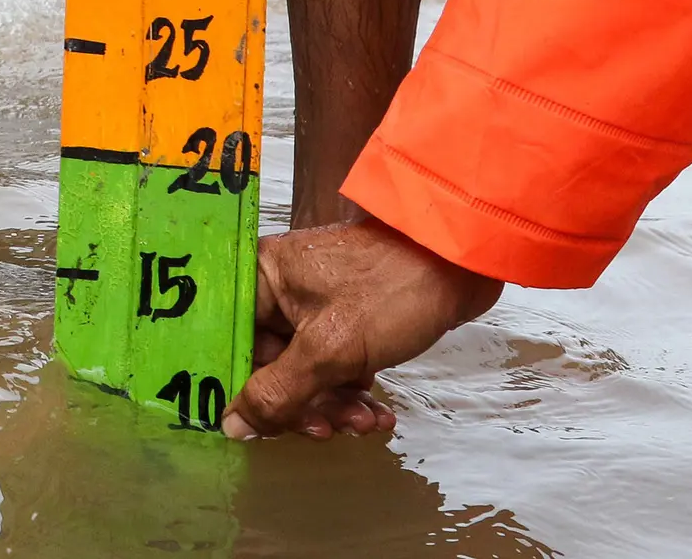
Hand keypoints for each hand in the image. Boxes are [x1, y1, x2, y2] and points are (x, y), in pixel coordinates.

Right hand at [225, 217, 503, 439]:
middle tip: (329, 428)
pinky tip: (376, 412)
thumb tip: (232, 427)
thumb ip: (278, 392)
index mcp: (259, 280)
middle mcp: (277, 291)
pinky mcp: (343, 321)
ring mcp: (310, 307)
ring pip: (302, 373)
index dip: (241, 389)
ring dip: (332, 405)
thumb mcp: (330, 348)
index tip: (263, 427)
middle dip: (301, 405)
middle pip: (266, 366)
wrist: (462, 263)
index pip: (230, 346)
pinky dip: (350, 393)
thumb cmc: (391, 289)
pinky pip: (330, 367)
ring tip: (365, 420)